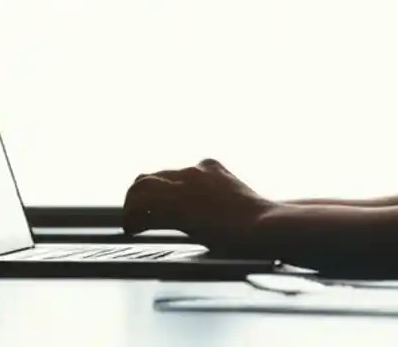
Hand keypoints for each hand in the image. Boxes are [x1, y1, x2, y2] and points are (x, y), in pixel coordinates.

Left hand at [122, 158, 272, 252]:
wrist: (266, 225)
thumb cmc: (258, 222)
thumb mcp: (235, 201)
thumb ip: (217, 200)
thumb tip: (208, 218)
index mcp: (209, 167)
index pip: (171, 173)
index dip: (157, 191)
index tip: (154, 207)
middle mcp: (194, 170)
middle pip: (150, 176)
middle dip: (140, 196)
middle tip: (137, 217)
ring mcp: (184, 186)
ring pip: (140, 186)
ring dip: (132, 206)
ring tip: (132, 224)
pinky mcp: (177, 206)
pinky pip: (142, 206)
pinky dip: (133, 218)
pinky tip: (133, 230)